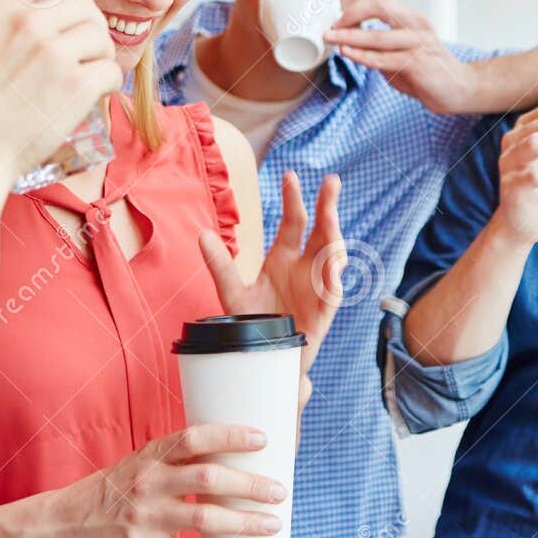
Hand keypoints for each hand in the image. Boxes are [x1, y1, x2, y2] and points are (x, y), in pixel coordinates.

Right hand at [0, 0, 120, 191]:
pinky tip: (91, 94)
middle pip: (84, 6)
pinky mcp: (75, 86)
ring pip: (102, 37)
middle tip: (79, 50)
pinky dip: (107, 84)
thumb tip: (36, 7)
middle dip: (87, 27)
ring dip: (98, 56)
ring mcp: (53, 52)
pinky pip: (111, 72)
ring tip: (82, 75)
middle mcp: (26, 20)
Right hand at [49, 423, 285, 537]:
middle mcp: (148, 482)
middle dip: (250, 485)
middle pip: (209, 478)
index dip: (230, 436)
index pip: (194, 437)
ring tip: (271, 523)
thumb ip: (175, 460)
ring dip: (244, 522)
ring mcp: (143, 516)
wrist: (60, 525)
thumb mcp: (137, 463)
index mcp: (150, 455)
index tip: (262, 439)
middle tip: (279, 490)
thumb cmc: (109, 491)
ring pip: (205, 517)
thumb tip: (226, 455)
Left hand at [198, 172, 344, 404]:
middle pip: (321, 229)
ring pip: (332, 253)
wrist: (265, 361)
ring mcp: (317, 286)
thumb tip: (202, 234)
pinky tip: (334, 261)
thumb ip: (220, 265)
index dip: (293, 199)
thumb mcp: (232, 293)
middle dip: (327, 205)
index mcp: (283, 258)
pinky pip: (334, 288)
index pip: (293, 221)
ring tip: (329, 218)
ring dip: (334, 234)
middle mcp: (304, 267)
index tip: (290, 175)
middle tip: (332, 182)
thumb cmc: (251, 328)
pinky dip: (334, 274)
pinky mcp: (324, 309)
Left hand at [324, 0, 471, 112]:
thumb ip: (381, 42)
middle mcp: (417, 25)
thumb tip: (351, 37)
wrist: (459, 88)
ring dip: (350, 36)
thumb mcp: (403, 50)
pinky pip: (384, 58)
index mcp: (412, 19)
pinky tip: (348, 52)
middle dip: (351, 14)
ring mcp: (419, 44)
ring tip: (331, 38)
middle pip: (380, 6)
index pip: (381, 1)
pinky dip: (363, 55)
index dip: (356, 7)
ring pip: (378, 36)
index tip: (337, 19)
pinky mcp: (418, 64)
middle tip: (332, 26)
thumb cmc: (427, 70)